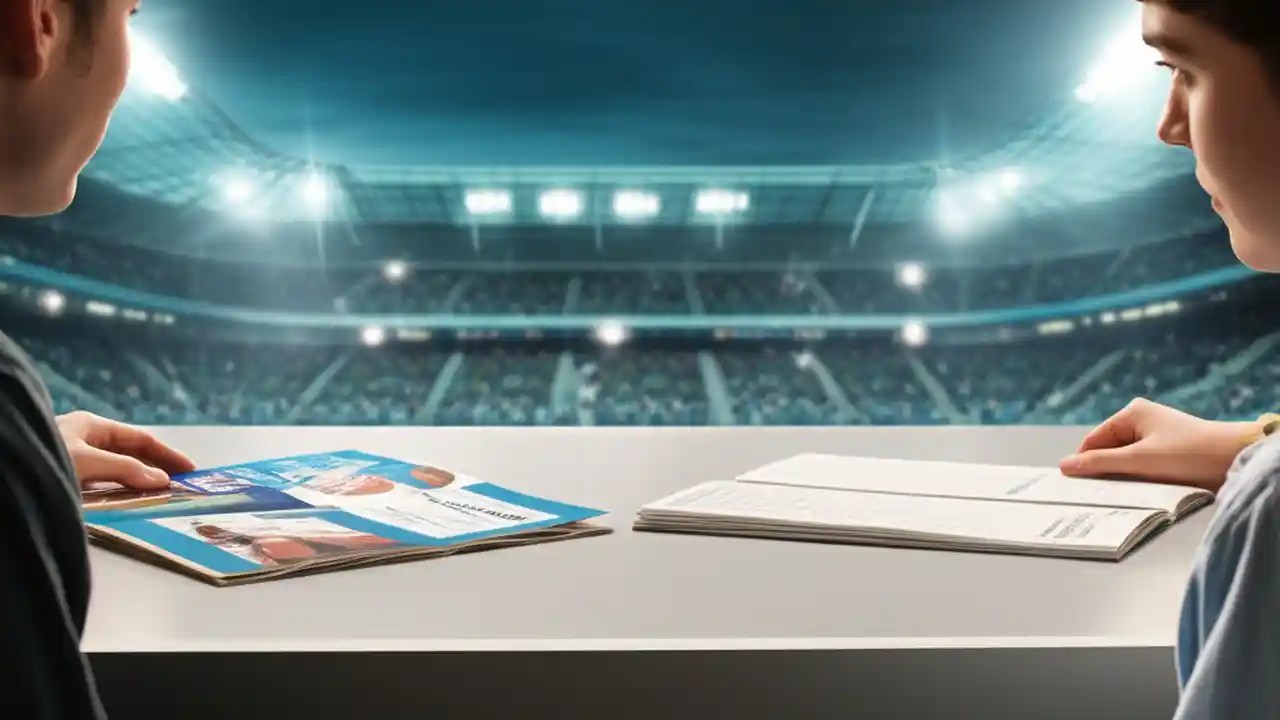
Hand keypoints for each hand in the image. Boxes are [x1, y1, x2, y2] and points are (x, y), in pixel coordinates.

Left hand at [56, 411, 195, 489]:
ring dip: (137, 483)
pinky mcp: (66, 482)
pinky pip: (100, 486)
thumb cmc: (42, 462)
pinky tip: (130, 504)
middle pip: (129, 454)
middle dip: (156, 468)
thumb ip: (125, 469)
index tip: (190, 470)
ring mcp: (75, 462)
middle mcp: (85, 440)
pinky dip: (117, 494)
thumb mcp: (86, 461)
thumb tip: (163, 480)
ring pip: (116, 471)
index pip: (139, 438)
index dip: (167, 453)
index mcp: (91, 426)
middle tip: (181, 486)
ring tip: (160, 497)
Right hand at [1059, 398, 1253, 490]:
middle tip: (1098, 494)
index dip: (1084, 462)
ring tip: (1121, 493)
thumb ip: (1099, 463)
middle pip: (1108, 450)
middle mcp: (1142, 421)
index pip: (1093, 440)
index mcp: (1131, 413)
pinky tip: (1139, 491)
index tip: (1076, 487)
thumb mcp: (1138, 460)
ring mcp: (1156, 436)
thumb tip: (1064, 465)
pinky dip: (1138, 478)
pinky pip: (1142, 465)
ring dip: (1123, 477)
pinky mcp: (1169, 452)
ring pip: (1125, 460)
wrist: (1235, 458)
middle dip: (1104, 471)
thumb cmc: (1188, 454)